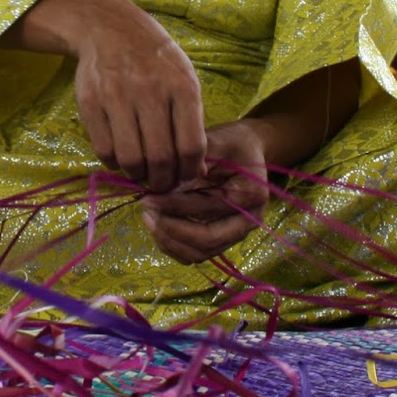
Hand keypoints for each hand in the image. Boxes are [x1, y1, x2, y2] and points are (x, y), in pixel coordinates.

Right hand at [72, 0, 206, 192]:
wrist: (108, 27)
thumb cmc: (155, 58)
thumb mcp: (183, 80)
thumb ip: (192, 124)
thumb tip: (197, 172)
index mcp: (182, 87)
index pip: (192, 146)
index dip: (189, 172)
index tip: (184, 178)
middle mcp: (150, 91)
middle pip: (161, 158)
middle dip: (163, 182)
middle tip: (161, 184)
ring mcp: (117, 96)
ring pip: (131, 159)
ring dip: (137, 176)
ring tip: (141, 173)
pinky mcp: (91, 102)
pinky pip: (104, 149)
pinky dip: (113, 163)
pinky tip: (120, 158)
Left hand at [140, 120, 270, 262]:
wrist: (247, 152)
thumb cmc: (231, 143)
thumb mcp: (216, 142)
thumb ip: (193, 162)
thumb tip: (167, 184)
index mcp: (251, 194)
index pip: (207, 208)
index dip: (174, 206)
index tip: (147, 198)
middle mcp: (249, 220)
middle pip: (207, 240)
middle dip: (171, 230)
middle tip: (145, 212)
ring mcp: (237, 234)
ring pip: (200, 253)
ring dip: (170, 241)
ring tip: (148, 219)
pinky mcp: (224, 240)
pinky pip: (197, 254)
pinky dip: (174, 246)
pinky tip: (158, 228)